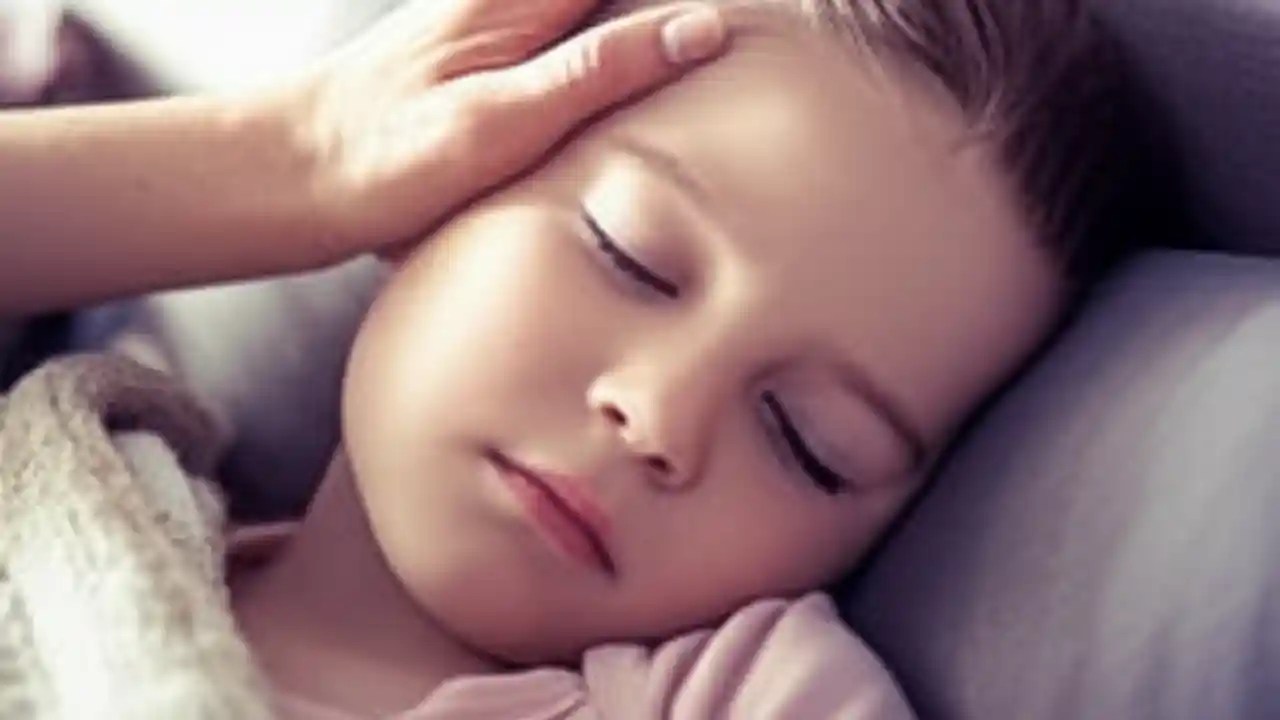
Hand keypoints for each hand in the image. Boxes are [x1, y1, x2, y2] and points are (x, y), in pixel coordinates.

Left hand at [288, 0, 728, 263]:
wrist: (284, 175)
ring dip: (635, 16)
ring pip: (587, 5)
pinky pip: (562, 24)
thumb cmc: (382, 158)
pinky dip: (601, 36)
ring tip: (699, 39)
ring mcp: (491, 20)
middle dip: (670, 3)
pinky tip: (619, 57)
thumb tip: (697, 28)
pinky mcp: (478, 55)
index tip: (745, 11)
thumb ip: (598, 72)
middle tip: (735, 27)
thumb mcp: (500, 122)